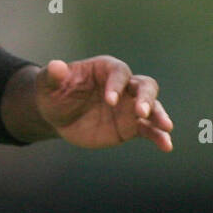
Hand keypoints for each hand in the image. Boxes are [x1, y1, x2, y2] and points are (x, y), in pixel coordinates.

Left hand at [34, 56, 172, 151]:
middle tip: (142, 112)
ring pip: (152, 106)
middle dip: (146, 97)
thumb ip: (53, 75)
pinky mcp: (131, 126)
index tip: (109, 100)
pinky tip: (166, 145)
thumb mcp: (47, 84)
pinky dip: (159, 136)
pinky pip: (149, 129)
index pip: (119, 72)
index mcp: (104, 69)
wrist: (56, 117)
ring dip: (159, 115)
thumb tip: (56, 66)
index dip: (116, 84)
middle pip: (144, 85)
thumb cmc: (52, 93)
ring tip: (165, 127)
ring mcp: (129, 106)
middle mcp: (122, 85)